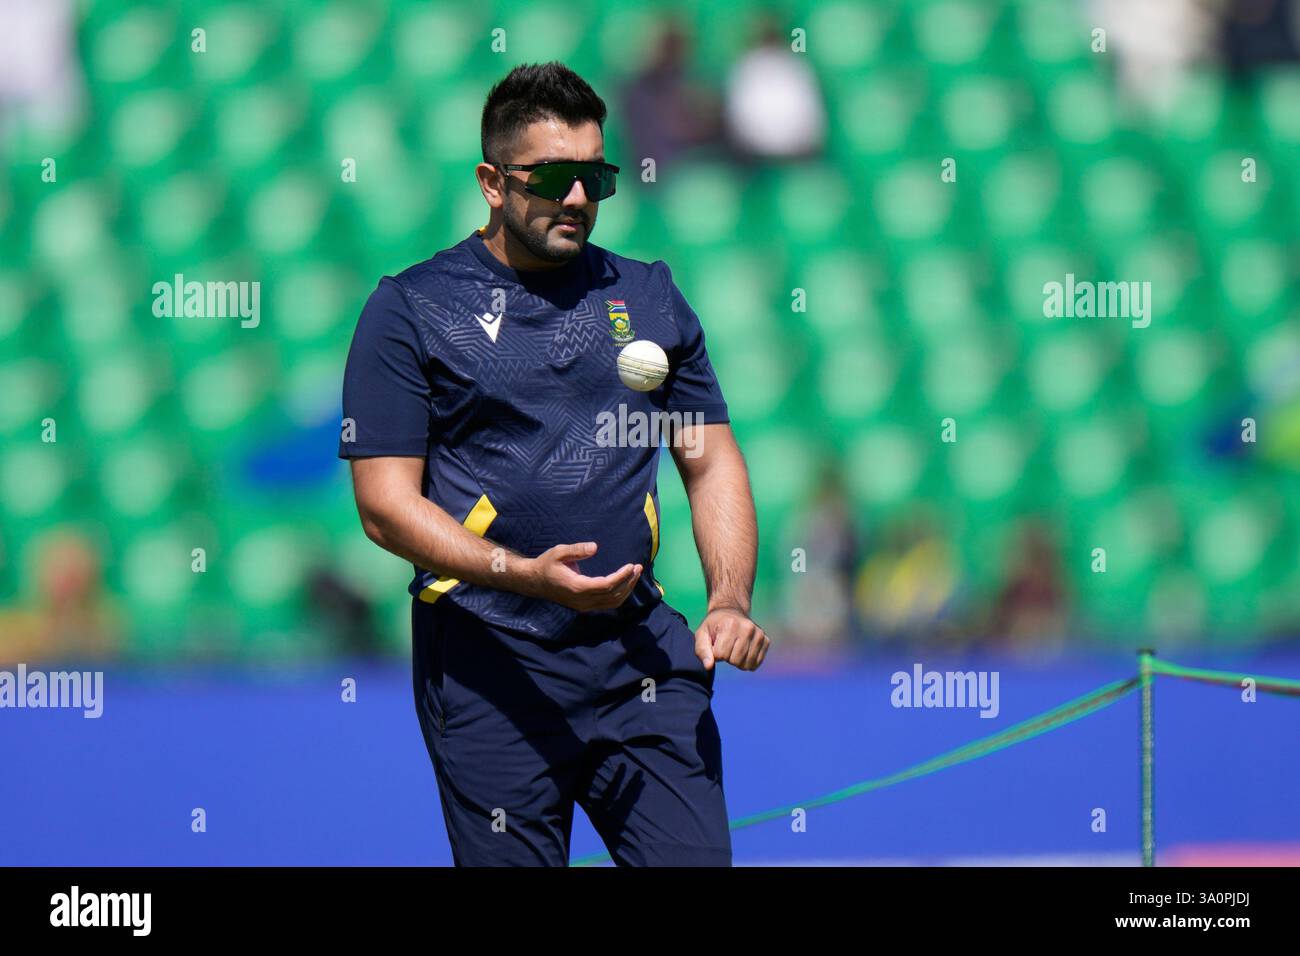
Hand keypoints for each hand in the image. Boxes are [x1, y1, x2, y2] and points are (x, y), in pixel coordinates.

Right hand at [523, 542, 641, 611]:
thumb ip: (577, 550)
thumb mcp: (559, 552)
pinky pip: (607, 604)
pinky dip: (619, 595)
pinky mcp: (584, 606)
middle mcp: (582, 600)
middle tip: (638, 568)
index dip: (621, 577)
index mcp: (577, 587)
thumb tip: (595, 547)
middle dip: (628, 582)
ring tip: (635, 574)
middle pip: (613, 596)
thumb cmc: (546, 564)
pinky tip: (624, 584)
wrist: (534, 582)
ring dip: (626, 590)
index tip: (631, 566)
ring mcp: (584, 606)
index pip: (606, 585)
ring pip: (612, 603)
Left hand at [694, 607, 768, 671]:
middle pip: (735, 661)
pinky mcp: (766, 640)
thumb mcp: (702, 634)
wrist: (731, 611)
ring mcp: (759, 634)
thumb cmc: (714, 626)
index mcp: (730, 624)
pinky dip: (747, 663)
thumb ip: (702, 650)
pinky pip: (756, 664)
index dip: (715, 653)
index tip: (716, 644)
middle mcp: (748, 628)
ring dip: (737, 662)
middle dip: (727, 658)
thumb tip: (709, 666)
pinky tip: (743, 652)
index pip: (721, 655)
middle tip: (725, 646)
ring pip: (746, 664)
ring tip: (734, 649)